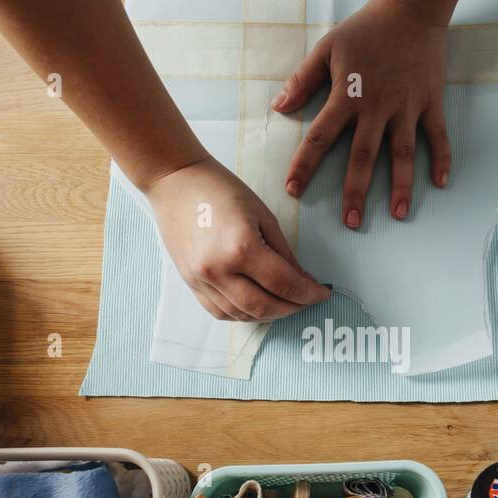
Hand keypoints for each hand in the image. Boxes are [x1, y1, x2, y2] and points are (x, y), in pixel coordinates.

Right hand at [146, 155, 330, 320]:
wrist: (175, 182)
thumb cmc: (220, 190)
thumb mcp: (262, 215)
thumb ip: (284, 253)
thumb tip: (302, 281)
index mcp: (241, 248)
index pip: (284, 284)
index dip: (308, 293)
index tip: (322, 293)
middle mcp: (219, 271)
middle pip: (265, 307)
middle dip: (293, 308)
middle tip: (307, 300)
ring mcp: (201, 281)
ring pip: (243, 315)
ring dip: (270, 314)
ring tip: (286, 303)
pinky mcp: (191, 284)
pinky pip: (221, 312)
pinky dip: (244, 314)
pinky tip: (258, 304)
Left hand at [274, 0, 451, 228]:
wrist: (409, 8)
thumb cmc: (364, 30)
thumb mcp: (326, 48)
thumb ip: (302, 80)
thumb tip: (279, 107)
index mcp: (346, 96)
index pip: (319, 137)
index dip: (305, 164)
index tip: (293, 190)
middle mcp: (376, 107)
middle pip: (363, 156)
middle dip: (355, 190)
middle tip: (351, 221)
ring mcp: (406, 107)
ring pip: (403, 153)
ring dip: (401, 185)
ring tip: (398, 214)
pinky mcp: (430, 102)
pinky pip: (437, 135)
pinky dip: (442, 158)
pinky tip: (441, 183)